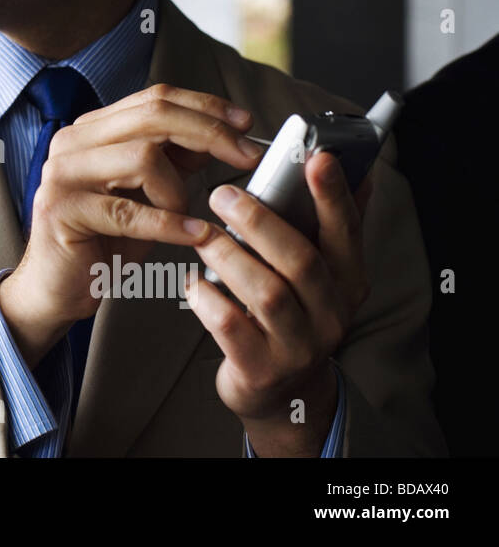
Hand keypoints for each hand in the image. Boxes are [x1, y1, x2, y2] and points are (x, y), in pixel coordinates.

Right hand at [0, 84, 265, 367]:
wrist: (57, 289)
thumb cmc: (105, 242)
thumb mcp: (148, 194)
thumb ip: (174, 161)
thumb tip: (220, 135)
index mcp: (92, 129)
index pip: (155, 99)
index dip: (205, 107)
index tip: (246, 123)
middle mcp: (72, 141)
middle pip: (152, 117)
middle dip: (209, 133)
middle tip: (248, 156)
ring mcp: (62, 173)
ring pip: (143, 158)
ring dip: (179, 192)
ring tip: (190, 223)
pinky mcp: (61, 210)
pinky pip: (128, 212)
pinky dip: (170, 225)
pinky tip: (194, 235)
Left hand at [185, 151, 373, 455]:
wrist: (282, 393)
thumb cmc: (295, 314)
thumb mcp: (322, 274)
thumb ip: (333, 225)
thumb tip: (358, 167)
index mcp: (348, 281)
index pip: (347, 232)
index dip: (333, 194)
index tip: (317, 157)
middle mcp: (331, 315)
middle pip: (301, 261)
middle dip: (260, 222)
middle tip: (222, 194)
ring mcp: (298, 346)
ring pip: (266, 293)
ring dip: (228, 256)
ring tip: (201, 234)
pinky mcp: (261, 369)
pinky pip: (230, 326)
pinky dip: (207, 298)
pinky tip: (193, 281)